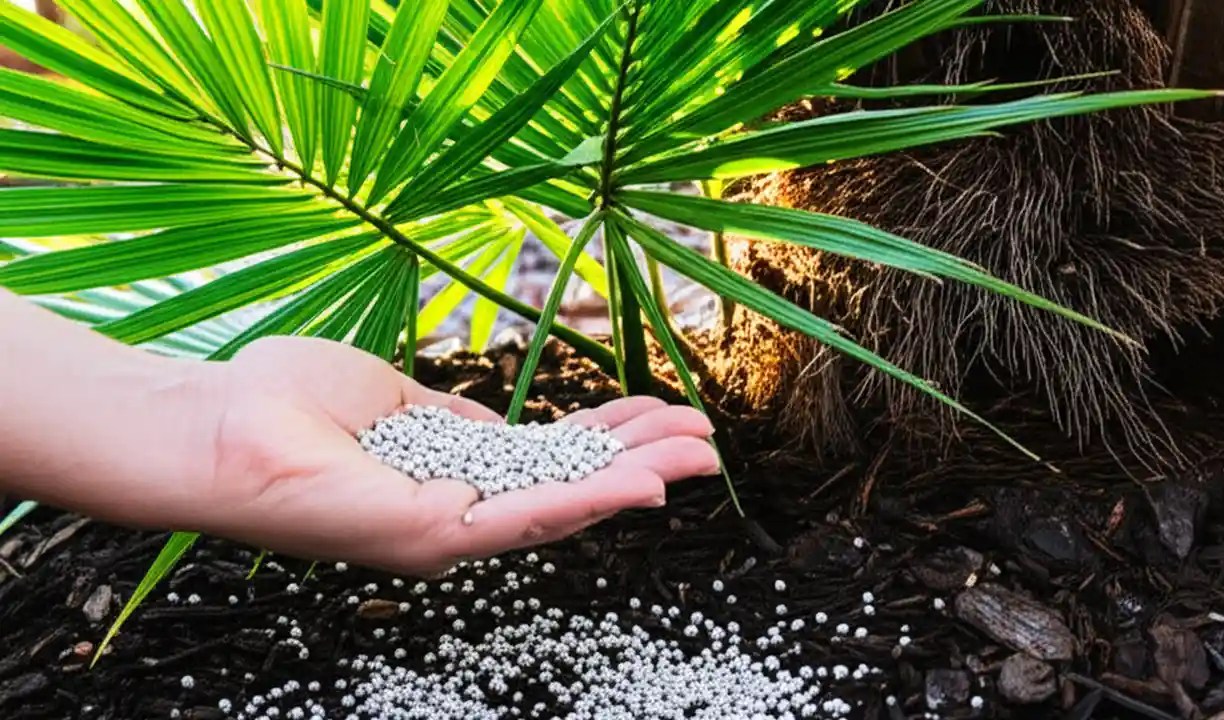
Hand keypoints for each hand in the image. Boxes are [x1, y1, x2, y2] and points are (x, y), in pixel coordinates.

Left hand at [189, 336, 718, 575]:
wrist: (219, 427)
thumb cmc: (287, 408)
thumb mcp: (395, 404)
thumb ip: (452, 422)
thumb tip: (498, 427)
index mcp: (452, 476)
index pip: (550, 461)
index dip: (609, 439)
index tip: (661, 413)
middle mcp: (459, 510)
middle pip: (570, 488)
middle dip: (640, 461)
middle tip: (705, 439)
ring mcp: (449, 528)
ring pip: (564, 507)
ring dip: (635, 479)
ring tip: (697, 455)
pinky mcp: (433, 535)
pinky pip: (527, 516)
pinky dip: (591, 498)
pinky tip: (642, 481)